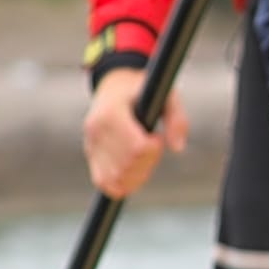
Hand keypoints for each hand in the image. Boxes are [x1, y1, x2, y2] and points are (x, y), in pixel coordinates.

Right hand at [82, 66, 185, 199]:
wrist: (114, 84)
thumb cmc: (143, 89)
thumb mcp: (166, 95)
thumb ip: (176, 119)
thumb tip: (177, 148)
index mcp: (111, 113)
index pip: (136, 148)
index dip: (154, 148)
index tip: (156, 136)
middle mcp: (95, 130)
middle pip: (128, 165)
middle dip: (149, 161)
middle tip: (153, 145)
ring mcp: (90, 144)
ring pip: (117, 178)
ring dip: (139, 174)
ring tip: (144, 155)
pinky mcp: (90, 155)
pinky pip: (104, 182)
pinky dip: (123, 184)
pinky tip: (135, 171)